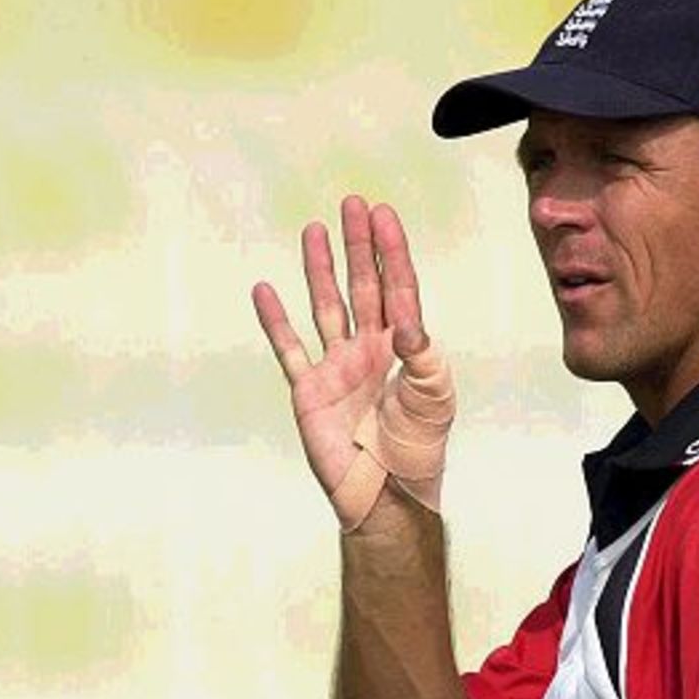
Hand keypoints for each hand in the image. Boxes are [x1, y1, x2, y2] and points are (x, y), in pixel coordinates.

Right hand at [252, 195, 430, 495]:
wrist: (385, 494)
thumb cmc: (418, 448)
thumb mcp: (434, 398)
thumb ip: (424, 357)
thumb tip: (408, 322)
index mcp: (405, 348)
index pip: (399, 288)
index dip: (392, 252)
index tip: (384, 215)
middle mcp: (370, 349)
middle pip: (363, 286)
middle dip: (358, 246)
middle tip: (352, 204)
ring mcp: (337, 367)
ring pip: (326, 305)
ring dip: (320, 270)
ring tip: (315, 230)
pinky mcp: (309, 389)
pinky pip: (289, 347)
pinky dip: (275, 320)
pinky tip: (264, 290)